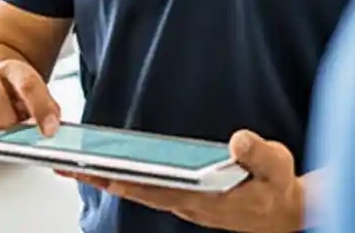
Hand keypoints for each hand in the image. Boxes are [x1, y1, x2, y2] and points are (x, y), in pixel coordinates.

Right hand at [0, 59, 61, 136]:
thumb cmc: (14, 91)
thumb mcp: (36, 92)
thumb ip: (45, 109)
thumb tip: (50, 133)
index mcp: (11, 67)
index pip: (28, 85)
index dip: (41, 109)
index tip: (50, 131)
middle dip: (11, 127)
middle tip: (20, 138)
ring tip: (2, 138)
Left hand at [59, 130, 305, 232]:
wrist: (288, 213)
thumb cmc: (277, 188)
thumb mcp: (277, 166)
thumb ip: (258, 154)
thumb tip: (237, 142)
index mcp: (202, 198)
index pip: (153, 189)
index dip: (123, 180)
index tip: (96, 172)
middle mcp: (186, 203)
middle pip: (135, 190)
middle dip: (100, 178)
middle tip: (67, 166)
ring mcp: (184, 202)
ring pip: (138, 190)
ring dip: (109, 178)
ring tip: (78, 165)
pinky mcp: (186, 198)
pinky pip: (149, 188)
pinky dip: (127, 178)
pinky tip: (112, 168)